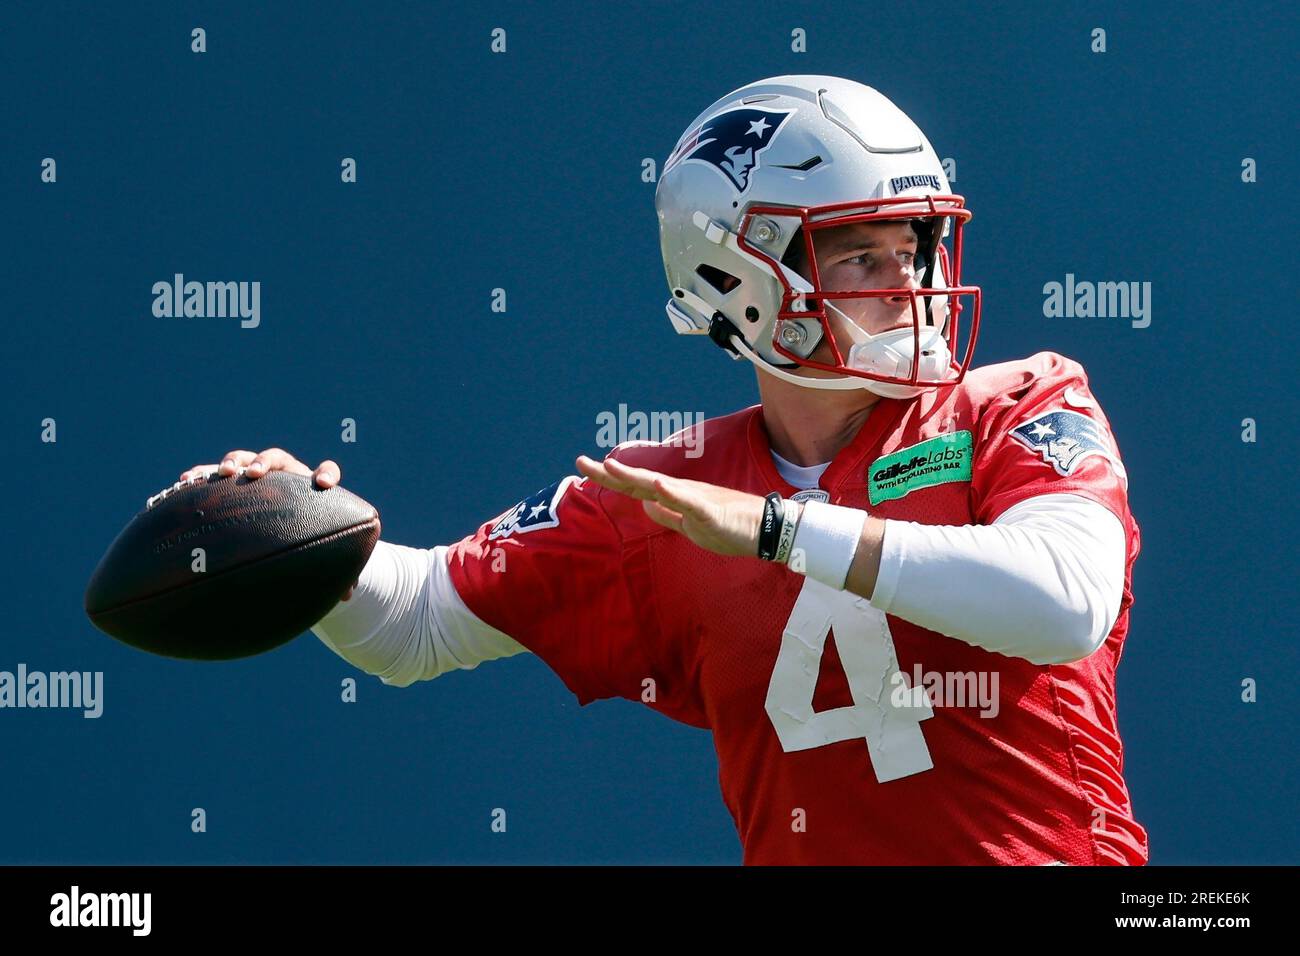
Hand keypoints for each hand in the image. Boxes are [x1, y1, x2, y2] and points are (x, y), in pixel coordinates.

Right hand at [178, 448, 356, 599]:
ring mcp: (255, 478)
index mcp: (311, 490)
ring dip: (235, 462)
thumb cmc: (303, 543)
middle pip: (277, 459)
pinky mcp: (230, 484)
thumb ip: (334, 568)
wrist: (278, 534)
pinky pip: (213, 474)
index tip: (324, 483)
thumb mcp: (318, 555)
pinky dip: (202, 474)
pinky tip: (185, 482)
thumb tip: (347, 596)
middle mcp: (283, 477)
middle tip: (255, 473)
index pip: (325, 472)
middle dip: (266, 462)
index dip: (327, 474)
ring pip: (245, 459)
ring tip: (224, 472)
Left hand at [575, 454, 768, 558]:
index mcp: (673, 496)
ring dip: (634, 475)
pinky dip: (671, 493)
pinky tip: (656, 484)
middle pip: (638, 480)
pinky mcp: (709, 511)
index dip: (610, 477)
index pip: (635, 485)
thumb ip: (667, 513)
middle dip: (609, 472)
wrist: (764, 530)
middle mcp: (679, 491)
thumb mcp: (688, 524)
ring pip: (658, 485)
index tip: (584, 467)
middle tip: (580, 460)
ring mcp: (694, 499)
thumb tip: (645, 503)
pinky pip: (689, 501)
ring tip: (610, 465)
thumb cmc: (729, 527)